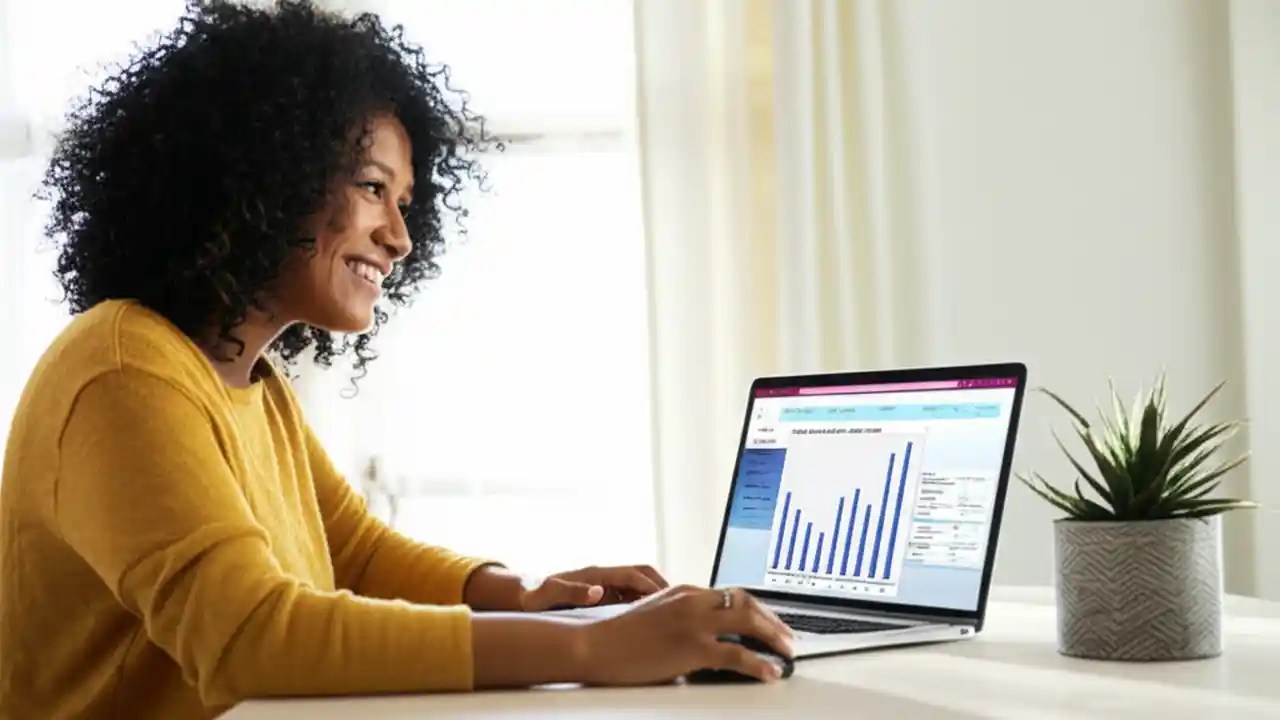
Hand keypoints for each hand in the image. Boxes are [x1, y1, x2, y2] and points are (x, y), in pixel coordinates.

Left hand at [518, 565, 668, 611]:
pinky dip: (648, 606)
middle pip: (644, 574)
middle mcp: (606, 577)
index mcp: (596, 574)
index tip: (666, 601)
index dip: (650, 586)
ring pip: (642, 585)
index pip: (633, 574)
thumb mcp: (545, 596)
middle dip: (663, 587)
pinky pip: (634, 597)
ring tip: (673, 617)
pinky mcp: (608, 597)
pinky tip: (655, 625)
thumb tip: (597, 592)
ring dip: (658, 597)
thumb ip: (568, 592)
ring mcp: (608, 586)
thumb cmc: (535, 597)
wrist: (527, 596)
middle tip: (681, 607)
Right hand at [580, 584, 795, 683]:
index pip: (732, 594)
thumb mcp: (655, 616)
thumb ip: (682, 619)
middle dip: (772, 621)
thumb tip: (706, 636)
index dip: (757, 609)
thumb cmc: (618, 637)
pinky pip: (736, 655)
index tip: (770, 622)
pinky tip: (769, 671)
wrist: (594, 645)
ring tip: (786, 653)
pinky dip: (758, 664)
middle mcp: (692, 600)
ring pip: (748, 623)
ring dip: (773, 638)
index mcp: (684, 591)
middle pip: (746, 603)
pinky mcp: (691, 646)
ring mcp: (693, 622)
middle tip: (787, 638)